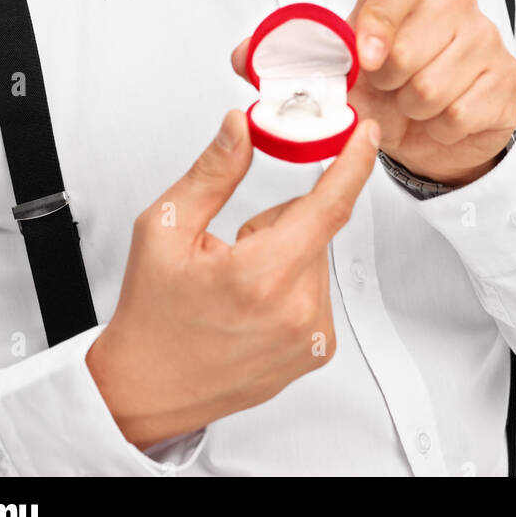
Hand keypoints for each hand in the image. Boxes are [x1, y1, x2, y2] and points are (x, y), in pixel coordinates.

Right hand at [85, 108, 378, 450]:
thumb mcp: (165, 228)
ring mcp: (310, 337)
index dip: (353, 163)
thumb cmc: (152, 314)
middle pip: (313, 227)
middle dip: (278, 222)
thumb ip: (212, 172)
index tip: (368, 134)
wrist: (147, 389)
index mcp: (260, 277)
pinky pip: (317, 289)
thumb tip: (240, 128)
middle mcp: (296, 311)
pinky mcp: (316, 352)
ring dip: (285, 255)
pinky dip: (291, 285)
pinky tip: (253, 307)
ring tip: (237, 287)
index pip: (327, 207)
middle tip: (231, 250)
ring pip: (315, 257)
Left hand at [346, 0, 515, 186]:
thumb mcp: (353, 65)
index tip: (366, 59)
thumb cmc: (389, 84)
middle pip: (405, 51)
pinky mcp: (509, 76)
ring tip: (416, 101)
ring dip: (413, 109)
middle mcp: (457, 0)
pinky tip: (443, 116)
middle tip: (392, 85)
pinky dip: (440, 128)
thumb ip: (338, 58)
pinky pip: (458, 115)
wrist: (428, 127)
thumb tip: (332, 65)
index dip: (377, 23)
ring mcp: (488, 36)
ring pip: (430, 90)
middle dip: (387, 83)